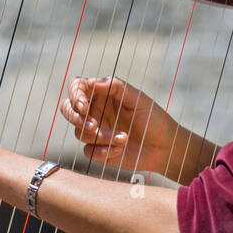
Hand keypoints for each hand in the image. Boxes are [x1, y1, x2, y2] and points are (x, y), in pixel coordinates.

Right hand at [58, 76, 192, 176]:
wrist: (165, 147)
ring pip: (80, 132)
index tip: (83, 106)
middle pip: (68, 109)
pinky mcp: (98, 151)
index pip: (77, 87)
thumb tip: (92, 82)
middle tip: (93, 125)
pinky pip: (89, 151)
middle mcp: (95, 111)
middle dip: (76, 117)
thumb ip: (116, 86)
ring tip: (124, 138)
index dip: (75, 94)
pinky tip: (121, 149)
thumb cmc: (154, 118)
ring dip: (101, 136)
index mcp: (103, 94)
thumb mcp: (138, 98)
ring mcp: (95, 131)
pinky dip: (104, 150)